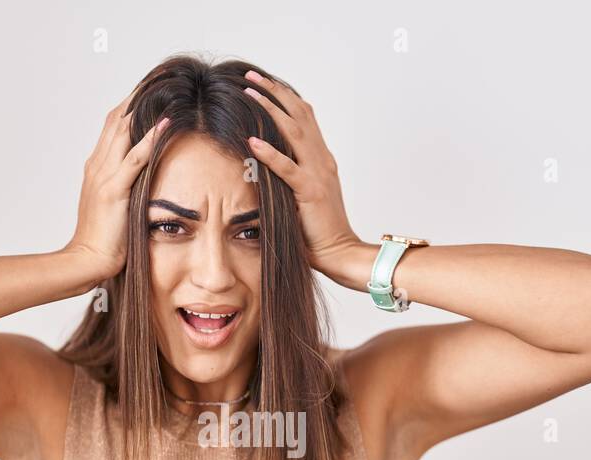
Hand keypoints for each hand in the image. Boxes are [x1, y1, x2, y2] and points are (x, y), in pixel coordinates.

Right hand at [63, 90, 168, 279]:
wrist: (86, 260)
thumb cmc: (103, 239)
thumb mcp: (114, 205)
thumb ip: (125, 186)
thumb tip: (144, 177)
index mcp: (97, 166)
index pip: (113, 126)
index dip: (130, 105)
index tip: (150, 90)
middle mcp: (97, 165)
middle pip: (116, 119)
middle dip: (137, 96)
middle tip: (159, 77)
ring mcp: (104, 176)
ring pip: (122, 131)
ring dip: (143, 108)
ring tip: (163, 88)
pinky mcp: (114, 190)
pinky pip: (134, 160)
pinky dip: (149, 140)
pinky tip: (164, 125)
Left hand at [241, 70, 363, 280]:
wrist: (342, 252)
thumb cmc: (320, 232)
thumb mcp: (305, 197)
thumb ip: (291, 179)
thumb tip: (263, 168)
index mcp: (322, 160)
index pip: (305, 117)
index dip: (285, 97)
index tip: (264, 83)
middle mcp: (322, 160)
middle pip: (299, 114)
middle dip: (275, 91)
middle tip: (252, 76)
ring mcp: (318, 174)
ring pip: (293, 131)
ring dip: (270, 109)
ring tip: (248, 93)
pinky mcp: (310, 192)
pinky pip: (287, 168)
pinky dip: (269, 152)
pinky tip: (251, 140)